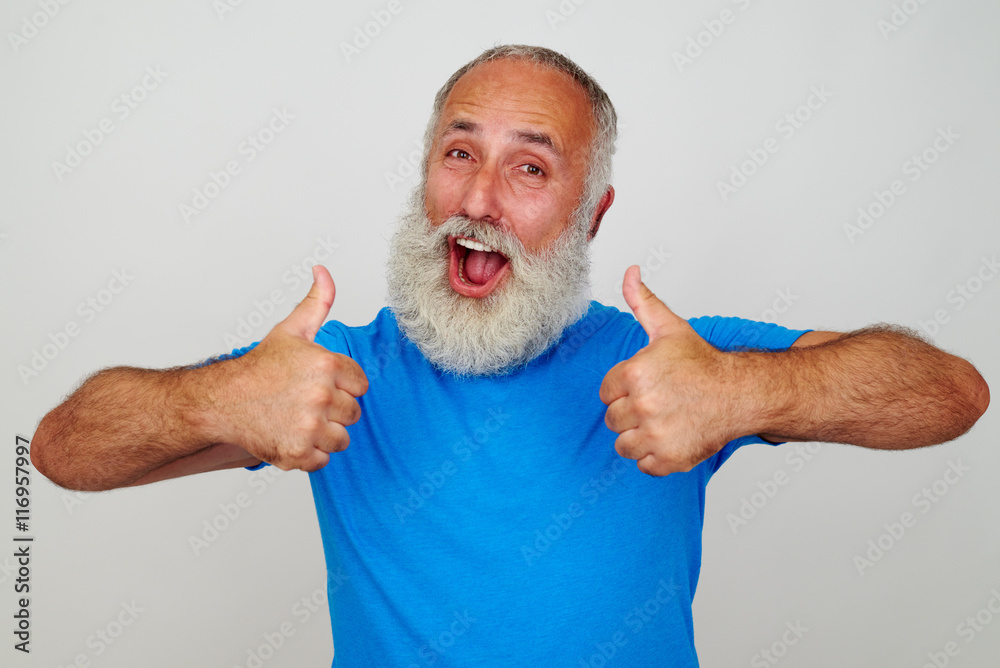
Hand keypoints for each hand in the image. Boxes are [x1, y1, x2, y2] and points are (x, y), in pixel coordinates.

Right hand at [223, 265, 367, 471]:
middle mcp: (321, 395)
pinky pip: (322, 460)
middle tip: (304, 403)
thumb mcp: (291, 330)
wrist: (221, 400)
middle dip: (333, 410)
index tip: (318, 385)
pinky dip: (308, 454)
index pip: (360, 385)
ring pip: (341, 439)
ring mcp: (310, 426)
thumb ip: (317, 302)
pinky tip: (290, 437)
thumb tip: (323, 271)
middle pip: (352, 413)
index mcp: (327, 364)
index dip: (341, 386)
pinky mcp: (298, 452)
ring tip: (298, 420)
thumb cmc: (258, 368)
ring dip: (323, 434)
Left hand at [599, 266, 740, 475]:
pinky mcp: (669, 459)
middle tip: (659, 403)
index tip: (648, 385)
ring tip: (663, 421)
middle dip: (631, 412)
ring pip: (623, 444)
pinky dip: (655, 456)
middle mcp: (642, 406)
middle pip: (613, 419)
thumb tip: (630, 272)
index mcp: (634, 374)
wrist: (741, 393)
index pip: (607, 392)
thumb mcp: (669, 328)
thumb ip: (642, 302)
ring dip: (639, 436)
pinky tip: (672, 437)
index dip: (625, 388)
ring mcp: (655, 435)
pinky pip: (643, 464)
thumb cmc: (703, 363)